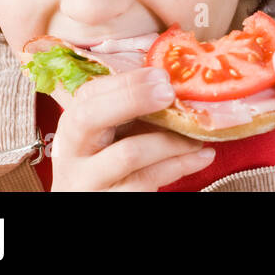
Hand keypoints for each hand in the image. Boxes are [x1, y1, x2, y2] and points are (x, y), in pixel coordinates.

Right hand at [48, 67, 215, 190]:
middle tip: (170, 93)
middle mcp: (73, 150)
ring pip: (129, 153)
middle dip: (133, 99)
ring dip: (171, 141)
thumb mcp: (117, 132)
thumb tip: (178, 80)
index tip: (161, 75)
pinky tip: (202, 156)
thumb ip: (137, 108)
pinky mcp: (111, 199)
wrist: (103, 197)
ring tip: (198, 136)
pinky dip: (180, 165)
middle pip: (90, 117)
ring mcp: (87, 179)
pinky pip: (147, 180)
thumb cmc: (115, 160)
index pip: (90, 94)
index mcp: (74, 122)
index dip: (127, 82)